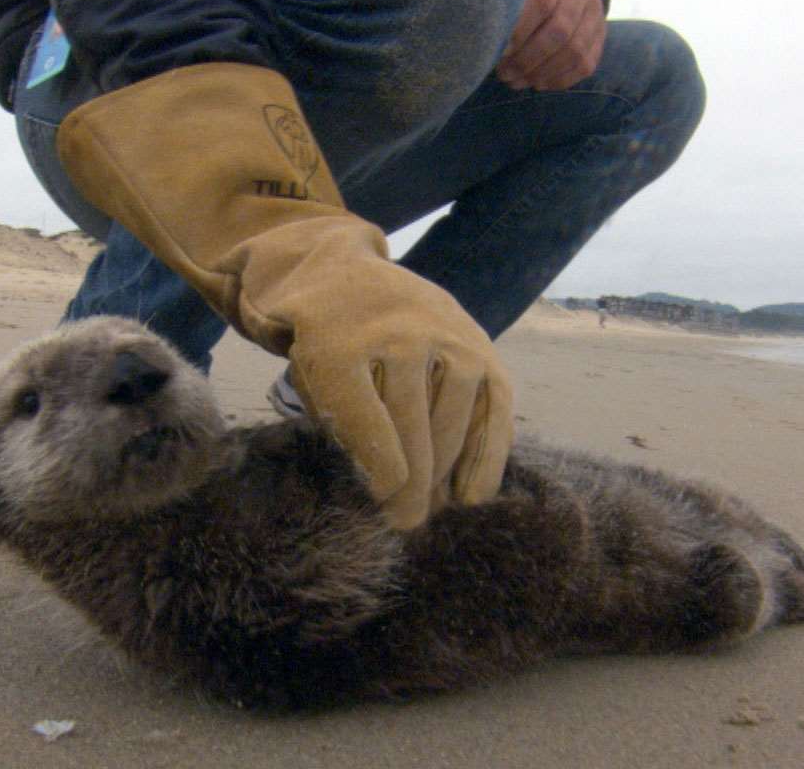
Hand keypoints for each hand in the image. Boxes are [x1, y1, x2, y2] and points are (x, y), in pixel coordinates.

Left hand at [280, 232, 514, 529]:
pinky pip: (493, 410)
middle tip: (404, 525)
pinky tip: (472, 496)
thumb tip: (391, 499)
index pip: (363, 418)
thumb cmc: (324, 349)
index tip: (384, 504)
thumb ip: (342, 432)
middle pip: (411, 425)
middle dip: (409, 487)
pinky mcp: (481, 346)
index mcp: (339, 345)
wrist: (345, 277)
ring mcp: (446, 336)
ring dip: (443, 477)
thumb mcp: (310, 383)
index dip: (377, 471)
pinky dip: (486, 458)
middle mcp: (398, 333)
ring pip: (452, 421)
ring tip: (431, 511)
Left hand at [495, 0, 605, 91]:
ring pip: (574, 52)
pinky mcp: (600, 36)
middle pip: (560, 32)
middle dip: (528, 59)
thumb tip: (493, 31)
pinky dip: (559, 80)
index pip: (542, 2)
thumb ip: (507, 0)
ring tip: (515, 81)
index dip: (519, 32)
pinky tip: (537, 83)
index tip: (498, 51)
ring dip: (542, 73)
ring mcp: (595, 13)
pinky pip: (585, 65)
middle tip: (504, 73)